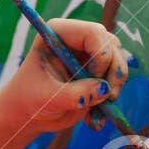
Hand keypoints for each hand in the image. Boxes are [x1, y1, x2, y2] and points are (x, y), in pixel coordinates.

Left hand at [0, 18, 131, 135]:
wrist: (30, 112)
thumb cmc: (30, 99)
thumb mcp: (49, 98)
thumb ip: (74, 94)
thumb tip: (104, 90)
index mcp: (59, 34)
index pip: (93, 33)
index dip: (101, 54)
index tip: (94, 77)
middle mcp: (78, 40)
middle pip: (111, 45)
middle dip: (114, 71)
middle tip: (108, 96)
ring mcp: (89, 55)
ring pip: (118, 61)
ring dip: (115, 86)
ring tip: (99, 109)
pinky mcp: (98, 72)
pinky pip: (116, 80)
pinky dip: (111, 98)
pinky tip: (94, 116)